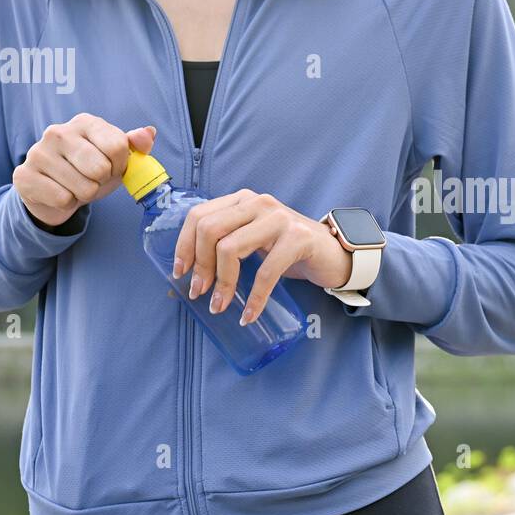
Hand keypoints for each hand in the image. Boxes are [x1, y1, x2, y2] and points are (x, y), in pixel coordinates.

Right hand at [14, 113, 155, 226]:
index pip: (118, 146)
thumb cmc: (89, 171)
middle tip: (92, 179)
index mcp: (85, 122)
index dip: (120, 165)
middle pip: (100, 168)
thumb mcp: (115, 158)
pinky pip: (63, 199)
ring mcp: (38, 152)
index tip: (112, 168)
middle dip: (102, 181)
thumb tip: (149, 133)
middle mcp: (58, 132)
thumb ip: (134, 145)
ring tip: (75, 186)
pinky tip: (59, 193)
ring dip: (85, 194)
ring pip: (83, 187)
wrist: (53, 192)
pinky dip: (67, 203)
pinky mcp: (24, 175)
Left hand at [172, 191, 353, 323]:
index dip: (184, 245)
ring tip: (221, 306)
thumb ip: (227, 246)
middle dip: (200, 266)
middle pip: (209, 230)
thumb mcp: (254, 242)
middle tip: (200, 293)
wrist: (333, 254)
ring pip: (230, 248)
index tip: (181, 273)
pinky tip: (249, 314)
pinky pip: (266, 271)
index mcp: (242, 201)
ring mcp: (278, 218)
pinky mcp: (297, 238)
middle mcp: (258, 203)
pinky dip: (255, 297)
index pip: (199, 216)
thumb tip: (189, 278)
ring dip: (222, 283)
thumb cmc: (288, 251)